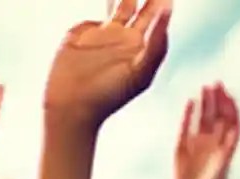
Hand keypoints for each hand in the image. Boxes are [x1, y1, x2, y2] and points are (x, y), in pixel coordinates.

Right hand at [43, 0, 169, 125]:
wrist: (71, 106)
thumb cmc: (108, 96)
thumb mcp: (140, 73)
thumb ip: (157, 44)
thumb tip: (169, 10)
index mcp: (141, 46)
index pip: (157, 14)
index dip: (161, 1)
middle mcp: (124, 38)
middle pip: (139, 5)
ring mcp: (101, 35)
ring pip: (117, 4)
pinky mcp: (79, 34)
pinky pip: (90, 16)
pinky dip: (102, 3)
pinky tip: (109, 1)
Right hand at [174, 83, 239, 178]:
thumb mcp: (221, 168)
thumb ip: (227, 148)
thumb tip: (235, 128)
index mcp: (224, 146)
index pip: (229, 120)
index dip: (229, 106)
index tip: (226, 92)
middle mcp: (212, 144)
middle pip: (216, 116)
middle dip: (216, 100)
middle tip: (215, 83)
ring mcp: (197, 146)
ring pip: (201, 120)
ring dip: (204, 105)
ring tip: (203, 89)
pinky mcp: (182, 151)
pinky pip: (185, 129)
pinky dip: (187, 117)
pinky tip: (189, 104)